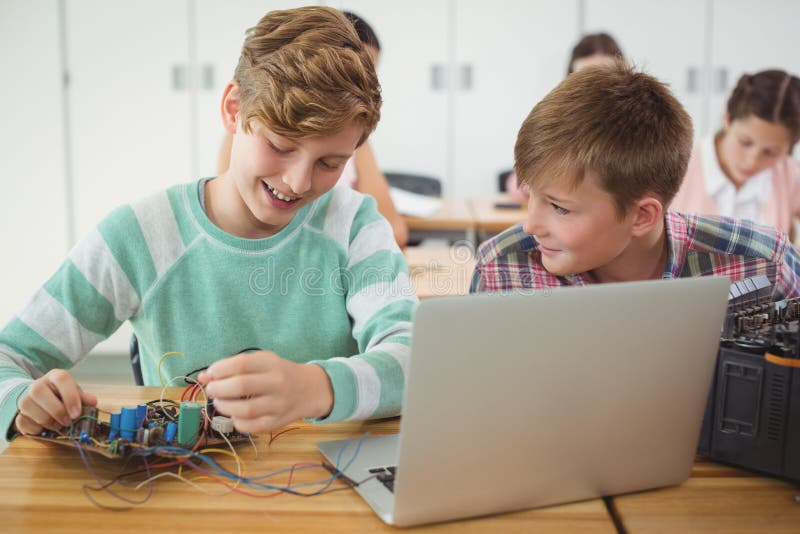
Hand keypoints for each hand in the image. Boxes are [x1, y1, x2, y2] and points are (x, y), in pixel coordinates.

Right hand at [14, 369, 96, 434]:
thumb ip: (84, 398)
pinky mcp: (19, 413)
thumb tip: (92, 402)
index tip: (77, 413)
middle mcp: (38, 385)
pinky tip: (46, 428)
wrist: (44, 401)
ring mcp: (25, 398)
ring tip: (59, 425)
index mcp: (55, 376)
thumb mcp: (76, 395)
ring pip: (28, 407)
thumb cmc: (63, 397)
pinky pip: (22, 421)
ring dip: (47, 421)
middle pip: (39, 392)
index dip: (70, 396)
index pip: (62, 379)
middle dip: (56, 411)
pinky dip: (36, 428)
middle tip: (68, 422)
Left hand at [197, 351, 333, 433]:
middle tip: (212, 390)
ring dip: (225, 407)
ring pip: (245, 410)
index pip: (241, 364)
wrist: (309, 389)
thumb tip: (203, 377)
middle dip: (219, 389)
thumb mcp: (261, 362)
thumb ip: (233, 367)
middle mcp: (277, 383)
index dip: (220, 369)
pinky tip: (234, 415)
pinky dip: (237, 422)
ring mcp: (278, 404)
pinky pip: (251, 426)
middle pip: (241, 386)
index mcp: (271, 363)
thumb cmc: (279, 373)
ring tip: (220, 402)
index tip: (211, 374)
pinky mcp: (277, 422)